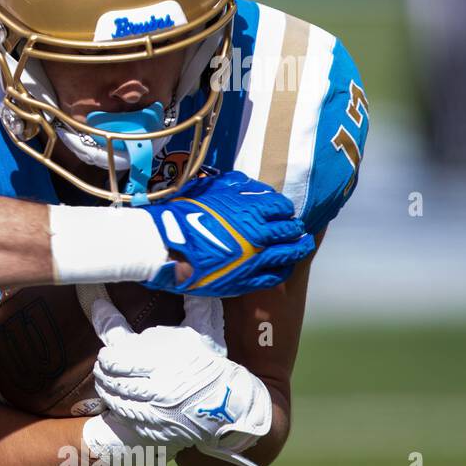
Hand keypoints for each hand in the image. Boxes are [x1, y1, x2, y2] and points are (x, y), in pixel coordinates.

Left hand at [82, 287, 272, 465]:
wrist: (228, 405)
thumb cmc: (211, 364)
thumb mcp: (204, 330)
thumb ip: (195, 304)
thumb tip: (192, 273)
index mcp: (162, 355)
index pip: (116, 339)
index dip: (103, 317)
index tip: (97, 303)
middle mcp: (153, 382)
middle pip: (108, 368)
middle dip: (105, 361)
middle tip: (109, 357)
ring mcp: (149, 407)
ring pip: (110, 391)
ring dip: (106, 382)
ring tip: (111, 376)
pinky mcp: (148, 426)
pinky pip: (119, 412)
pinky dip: (114, 401)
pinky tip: (119, 395)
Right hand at [139, 170, 314, 296]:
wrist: (164, 246)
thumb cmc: (182, 214)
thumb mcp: (208, 189)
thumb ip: (234, 186)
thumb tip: (250, 185)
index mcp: (251, 210)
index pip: (281, 206)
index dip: (283, 208)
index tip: (281, 210)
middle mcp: (259, 235)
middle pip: (290, 230)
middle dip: (294, 228)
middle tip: (295, 228)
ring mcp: (255, 259)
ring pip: (290, 254)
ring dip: (298, 248)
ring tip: (301, 245)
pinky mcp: (246, 280)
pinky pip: (275, 276)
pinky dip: (284, 269)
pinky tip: (284, 266)